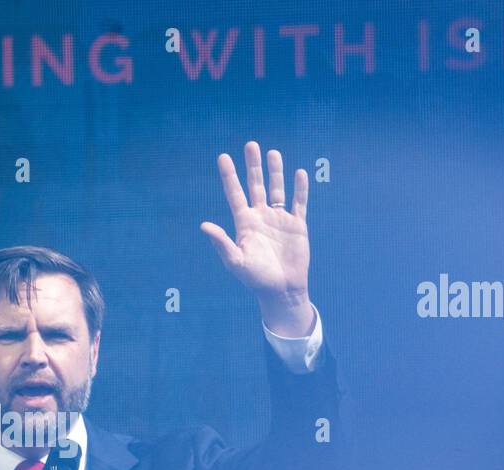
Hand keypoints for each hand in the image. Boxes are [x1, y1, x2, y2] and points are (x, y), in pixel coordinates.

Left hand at [201, 141, 313, 336]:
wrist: (282, 290)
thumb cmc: (255, 279)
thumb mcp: (236, 261)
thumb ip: (222, 243)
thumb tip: (204, 225)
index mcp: (244, 224)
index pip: (234, 194)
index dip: (229, 176)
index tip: (223, 157)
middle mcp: (260, 217)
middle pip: (256, 185)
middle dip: (253, 166)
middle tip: (251, 145)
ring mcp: (279, 220)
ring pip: (277, 189)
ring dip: (275, 172)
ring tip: (272, 153)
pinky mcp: (297, 225)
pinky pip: (299, 202)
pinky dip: (299, 188)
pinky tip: (298, 173)